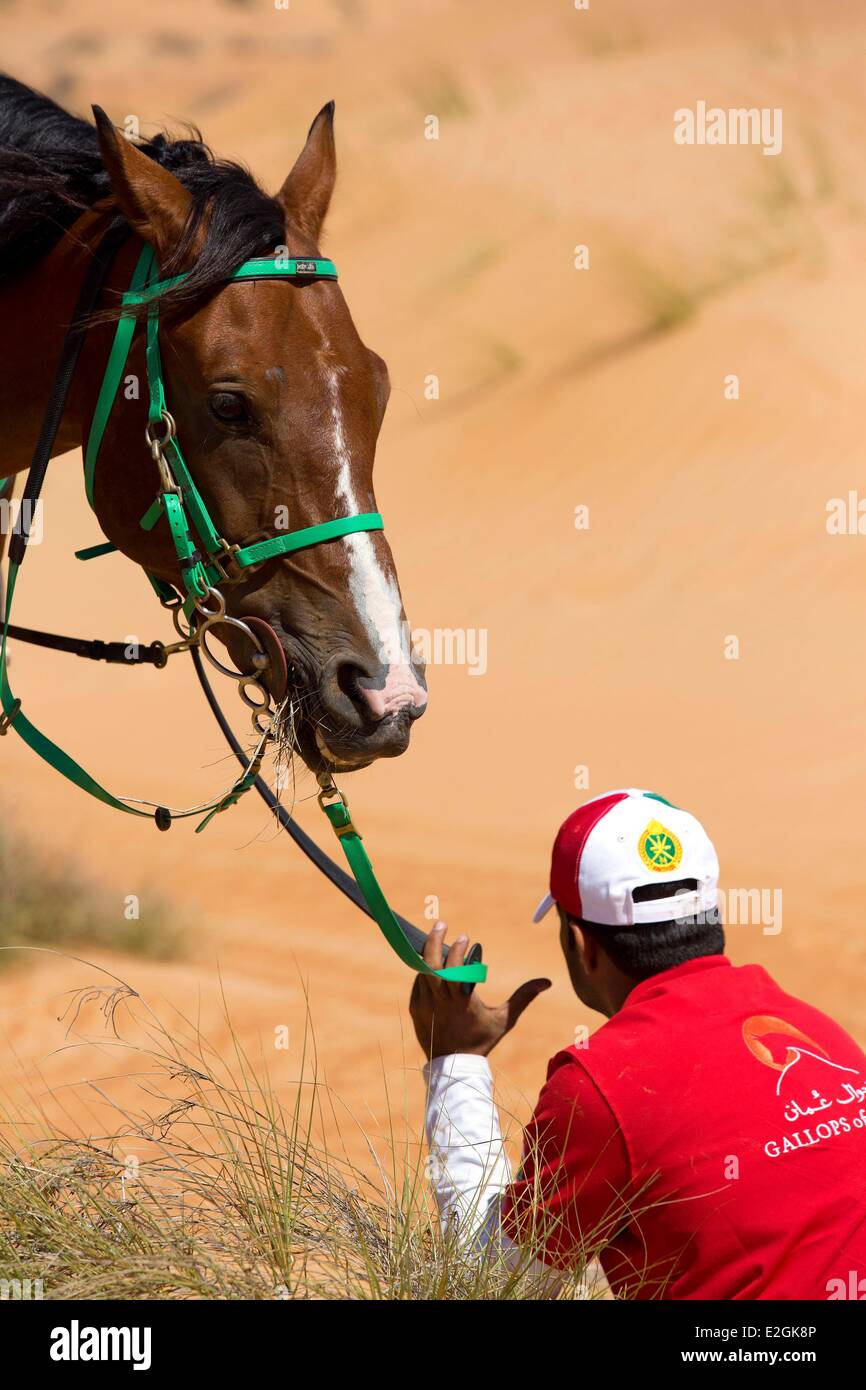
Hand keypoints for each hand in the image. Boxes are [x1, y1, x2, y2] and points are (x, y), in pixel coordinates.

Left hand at [409, 921, 550, 1059]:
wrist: (454, 1066)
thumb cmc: (482, 1040)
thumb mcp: (505, 1019)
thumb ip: (524, 997)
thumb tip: (547, 982)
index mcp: (461, 999)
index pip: (456, 966)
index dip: (459, 949)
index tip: (466, 937)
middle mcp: (440, 1000)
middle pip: (431, 962)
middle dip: (435, 940)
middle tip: (441, 924)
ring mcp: (424, 1004)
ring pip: (422, 971)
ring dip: (429, 954)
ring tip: (437, 941)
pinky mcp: (415, 1009)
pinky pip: (417, 984)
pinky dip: (424, 972)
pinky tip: (432, 964)